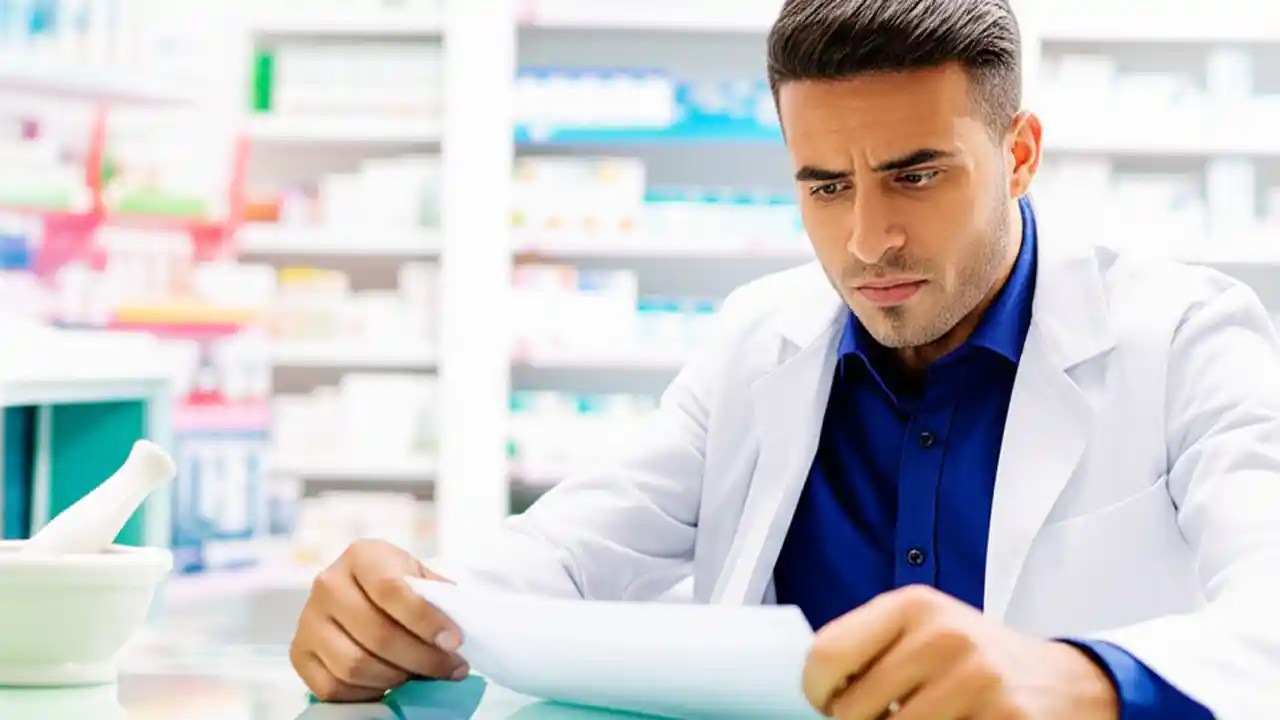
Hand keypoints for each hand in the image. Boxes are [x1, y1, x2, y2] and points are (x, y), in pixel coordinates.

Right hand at [290, 539, 466, 701]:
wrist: (358, 592)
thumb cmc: (397, 584)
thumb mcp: (419, 576)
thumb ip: (438, 594)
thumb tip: (462, 618)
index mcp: (361, 556)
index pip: (391, 590)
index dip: (425, 619)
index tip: (454, 641)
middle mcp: (327, 584)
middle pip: (376, 635)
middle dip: (421, 659)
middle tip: (451, 668)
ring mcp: (308, 620)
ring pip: (355, 666)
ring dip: (397, 678)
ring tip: (422, 675)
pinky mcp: (298, 654)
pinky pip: (334, 687)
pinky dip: (369, 692)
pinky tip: (391, 682)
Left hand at [802, 585, 1118, 719]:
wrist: (1068, 684)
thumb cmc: (978, 661)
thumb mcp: (925, 632)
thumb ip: (872, 648)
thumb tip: (811, 688)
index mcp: (913, 605)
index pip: (826, 654)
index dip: (817, 692)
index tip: (827, 704)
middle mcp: (944, 636)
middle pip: (852, 710)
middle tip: (886, 718)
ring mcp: (977, 680)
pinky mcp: (1005, 718)